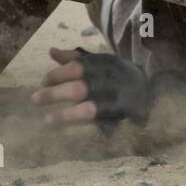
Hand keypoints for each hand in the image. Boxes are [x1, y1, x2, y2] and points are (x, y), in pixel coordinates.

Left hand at [30, 47, 185, 133]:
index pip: (76, 67)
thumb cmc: (117, 75)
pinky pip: (99, 127)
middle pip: (79, 88)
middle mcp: (109, 83)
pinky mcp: (121, 120)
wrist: (151, 91)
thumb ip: (76, 58)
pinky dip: (83, 130)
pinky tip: (67, 133)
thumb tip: (52, 52)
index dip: (56, 75)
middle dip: (54, 95)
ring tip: (48, 120)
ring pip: (89, 110)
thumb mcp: (101, 62)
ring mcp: (116, 102)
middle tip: (34, 100)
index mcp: (104, 65)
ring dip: (65, 116)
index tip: (43, 82)